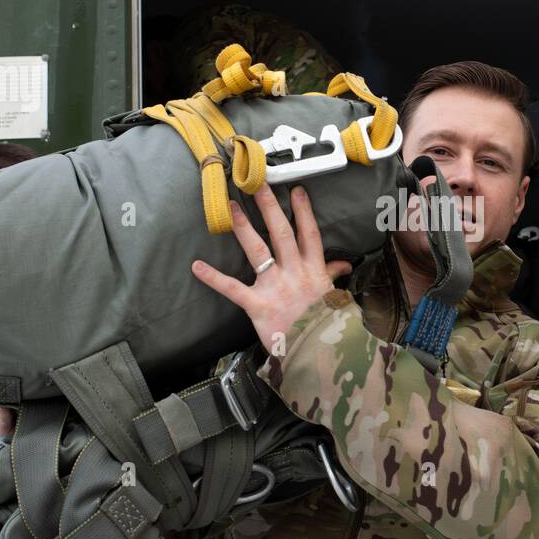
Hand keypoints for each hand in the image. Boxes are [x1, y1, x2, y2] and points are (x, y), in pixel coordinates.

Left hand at [191, 185, 352, 351]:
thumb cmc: (325, 325)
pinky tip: (197, 266)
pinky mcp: (257, 305)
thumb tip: (341, 264)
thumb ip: (331, 275)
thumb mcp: (333, 296)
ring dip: (243, 228)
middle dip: (269, 208)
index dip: (303, 211)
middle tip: (257, 185)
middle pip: (281, 233)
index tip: (295, 190)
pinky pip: (233, 289)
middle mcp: (295, 273)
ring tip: (231, 208)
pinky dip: (213, 278)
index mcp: (314, 271)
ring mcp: (275, 287)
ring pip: (258, 251)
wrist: (319, 353)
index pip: (309, 234)